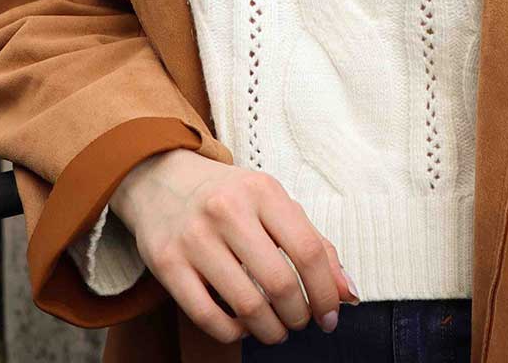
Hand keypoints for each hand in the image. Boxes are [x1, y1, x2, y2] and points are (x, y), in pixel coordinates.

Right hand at [109, 148, 357, 344]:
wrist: (159, 176)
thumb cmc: (228, 195)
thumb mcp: (273, 203)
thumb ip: (314, 243)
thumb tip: (348, 292)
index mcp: (262, 191)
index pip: (308, 251)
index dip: (326, 292)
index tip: (330, 315)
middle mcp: (227, 211)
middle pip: (279, 283)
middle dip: (298, 316)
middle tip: (300, 322)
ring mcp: (194, 237)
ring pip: (246, 305)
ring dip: (270, 330)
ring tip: (275, 329)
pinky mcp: (166, 263)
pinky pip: (207, 316)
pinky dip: (233, 332)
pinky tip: (241, 326)